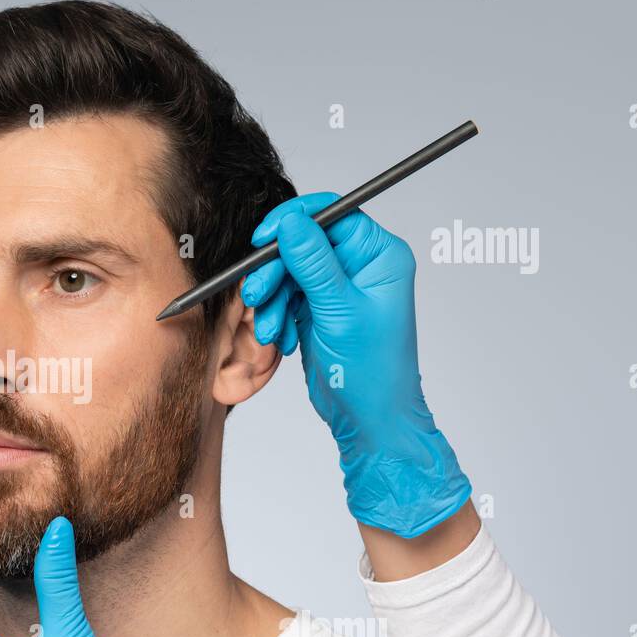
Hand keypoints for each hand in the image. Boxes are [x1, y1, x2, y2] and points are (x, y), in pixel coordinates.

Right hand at [241, 192, 470, 537]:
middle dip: (276, 272)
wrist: (369, 420)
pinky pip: (287, 297)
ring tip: (271, 331)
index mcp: (380, 257)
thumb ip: (313, 263)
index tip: (262, 239)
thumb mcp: (339, 312)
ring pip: (290, 272)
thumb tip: (291, 221)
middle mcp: (361, 267)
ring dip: (273, 299)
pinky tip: (283, 339)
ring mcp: (339, 288)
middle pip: (303, 244)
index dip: (293, 223)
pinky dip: (278, 315)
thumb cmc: (372, 372)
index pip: (332, 216)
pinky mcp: (320, 309)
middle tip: (256, 295)